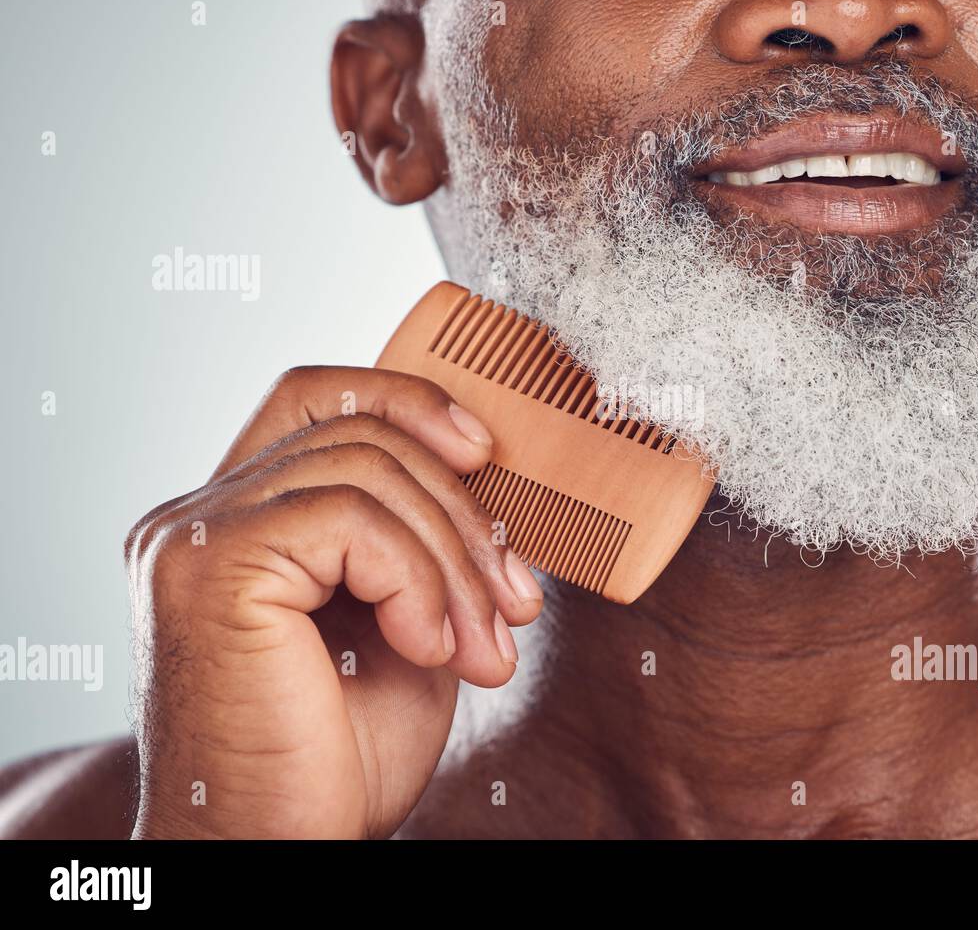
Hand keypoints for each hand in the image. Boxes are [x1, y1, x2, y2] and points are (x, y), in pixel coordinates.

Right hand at [124, 367, 542, 837]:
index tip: (482, 451)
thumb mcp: (403, 620)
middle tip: (511, 606)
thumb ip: (417, 541)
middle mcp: (197, 516)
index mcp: (237, 521)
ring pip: (365, 470)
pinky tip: (427, 649)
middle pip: (359, 434)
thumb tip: (487, 469)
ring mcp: (194, 537)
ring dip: (452, 561)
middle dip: (460, 513)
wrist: (280, 850)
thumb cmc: (338, 754)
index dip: (404, 399)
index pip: (314, 399)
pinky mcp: (209, 569)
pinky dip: (417, 582)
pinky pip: (350, 520)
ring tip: (481, 651)